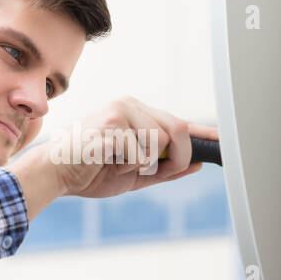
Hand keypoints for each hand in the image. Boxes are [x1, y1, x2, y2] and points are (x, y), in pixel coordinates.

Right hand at [45, 96, 218, 198]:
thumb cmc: (91, 171)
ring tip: (120, 163)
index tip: (223, 140)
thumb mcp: (135, 173)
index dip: (202, 133)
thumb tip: (195, 165)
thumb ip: (164, 168)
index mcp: (136, 114)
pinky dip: (130, 164)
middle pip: (179, 128)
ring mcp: (121, 110)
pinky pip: (142, 150)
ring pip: (162, 140)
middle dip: (176, 157)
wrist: (57, 174)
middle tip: (154, 169)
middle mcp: (131, 105)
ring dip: (146, 163)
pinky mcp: (112, 121)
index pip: (177, 122)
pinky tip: (108, 160)